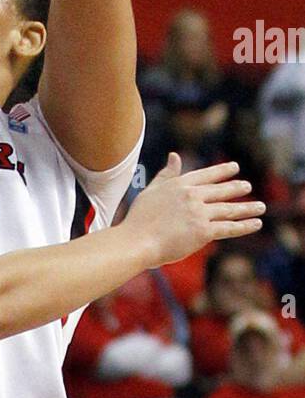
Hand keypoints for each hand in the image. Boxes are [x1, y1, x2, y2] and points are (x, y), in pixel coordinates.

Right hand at [125, 153, 265, 267]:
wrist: (137, 240)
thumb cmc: (139, 219)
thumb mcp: (152, 190)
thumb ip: (166, 174)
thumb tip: (174, 156)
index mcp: (179, 184)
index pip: (206, 175)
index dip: (222, 171)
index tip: (234, 167)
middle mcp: (192, 195)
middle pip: (221, 191)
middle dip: (237, 188)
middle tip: (248, 186)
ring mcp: (199, 212)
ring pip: (229, 209)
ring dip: (248, 208)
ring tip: (261, 207)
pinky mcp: (204, 231)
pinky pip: (229, 227)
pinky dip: (245, 226)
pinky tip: (256, 224)